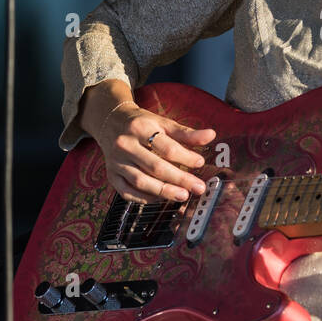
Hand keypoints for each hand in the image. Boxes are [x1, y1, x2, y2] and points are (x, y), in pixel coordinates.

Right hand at [96, 101, 215, 204]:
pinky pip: (127, 192)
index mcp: (140, 128)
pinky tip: (160, 198)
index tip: (200, 163)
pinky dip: (145, 198)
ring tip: (183, 195)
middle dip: (179, 179)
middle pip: (155, 166)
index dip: (185, 157)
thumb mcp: (163, 122)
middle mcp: (125, 145)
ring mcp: (116, 161)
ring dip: (164, 191)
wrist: (110, 122)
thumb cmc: (141, 123)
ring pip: (140, 181)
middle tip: (198, 187)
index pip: (166, 147)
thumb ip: (187, 132)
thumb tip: (211, 135)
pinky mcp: (111, 175)